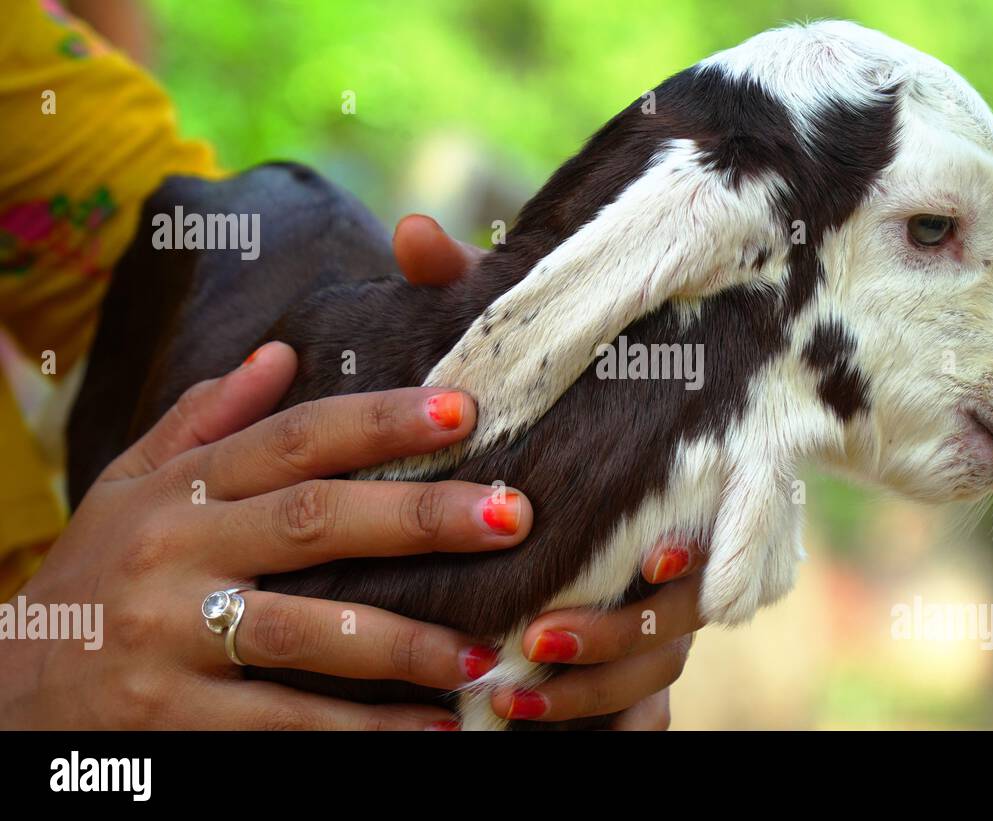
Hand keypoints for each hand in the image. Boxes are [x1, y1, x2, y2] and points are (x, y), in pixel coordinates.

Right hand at [0, 343, 531, 728]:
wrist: (5, 693)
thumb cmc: (91, 579)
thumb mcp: (126, 487)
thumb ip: (203, 422)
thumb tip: (279, 352)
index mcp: (179, 489)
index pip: (295, 439)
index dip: (381, 420)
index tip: (464, 410)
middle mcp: (176, 550)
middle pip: (315, 521)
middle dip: (420, 518)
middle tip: (513, 515)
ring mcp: (170, 637)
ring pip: (309, 631)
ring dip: (406, 643)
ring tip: (484, 650)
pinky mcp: (171, 718)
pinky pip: (285, 722)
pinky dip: (363, 731)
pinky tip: (432, 730)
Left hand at [396, 215, 702, 729]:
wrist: (615, 412)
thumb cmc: (562, 375)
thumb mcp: (524, 335)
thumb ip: (478, 292)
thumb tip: (412, 235)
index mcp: (675, 463)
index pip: (725, 513)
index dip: (711, 544)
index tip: (661, 553)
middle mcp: (684, 537)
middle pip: (683, 611)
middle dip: (617, 635)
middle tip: (536, 638)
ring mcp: (664, 597)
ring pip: (661, 662)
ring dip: (594, 681)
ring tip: (516, 691)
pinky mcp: (636, 638)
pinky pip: (642, 695)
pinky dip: (601, 711)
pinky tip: (537, 717)